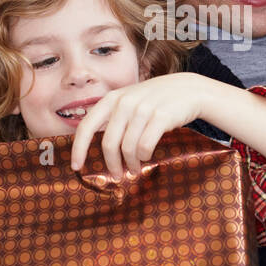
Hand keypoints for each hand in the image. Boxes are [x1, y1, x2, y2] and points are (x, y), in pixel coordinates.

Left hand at [70, 73, 207, 177]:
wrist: (189, 89)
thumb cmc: (157, 100)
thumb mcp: (131, 100)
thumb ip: (114, 117)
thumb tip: (94, 146)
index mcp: (112, 99)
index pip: (86, 126)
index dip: (79, 148)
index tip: (76, 166)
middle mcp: (125, 102)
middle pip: (108, 144)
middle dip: (112, 164)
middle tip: (117, 175)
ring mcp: (143, 109)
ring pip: (128, 148)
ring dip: (131, 164)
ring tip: (135, 168)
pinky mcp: (161, 117)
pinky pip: (145, 146)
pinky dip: (145, 156)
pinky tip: (147, 156)